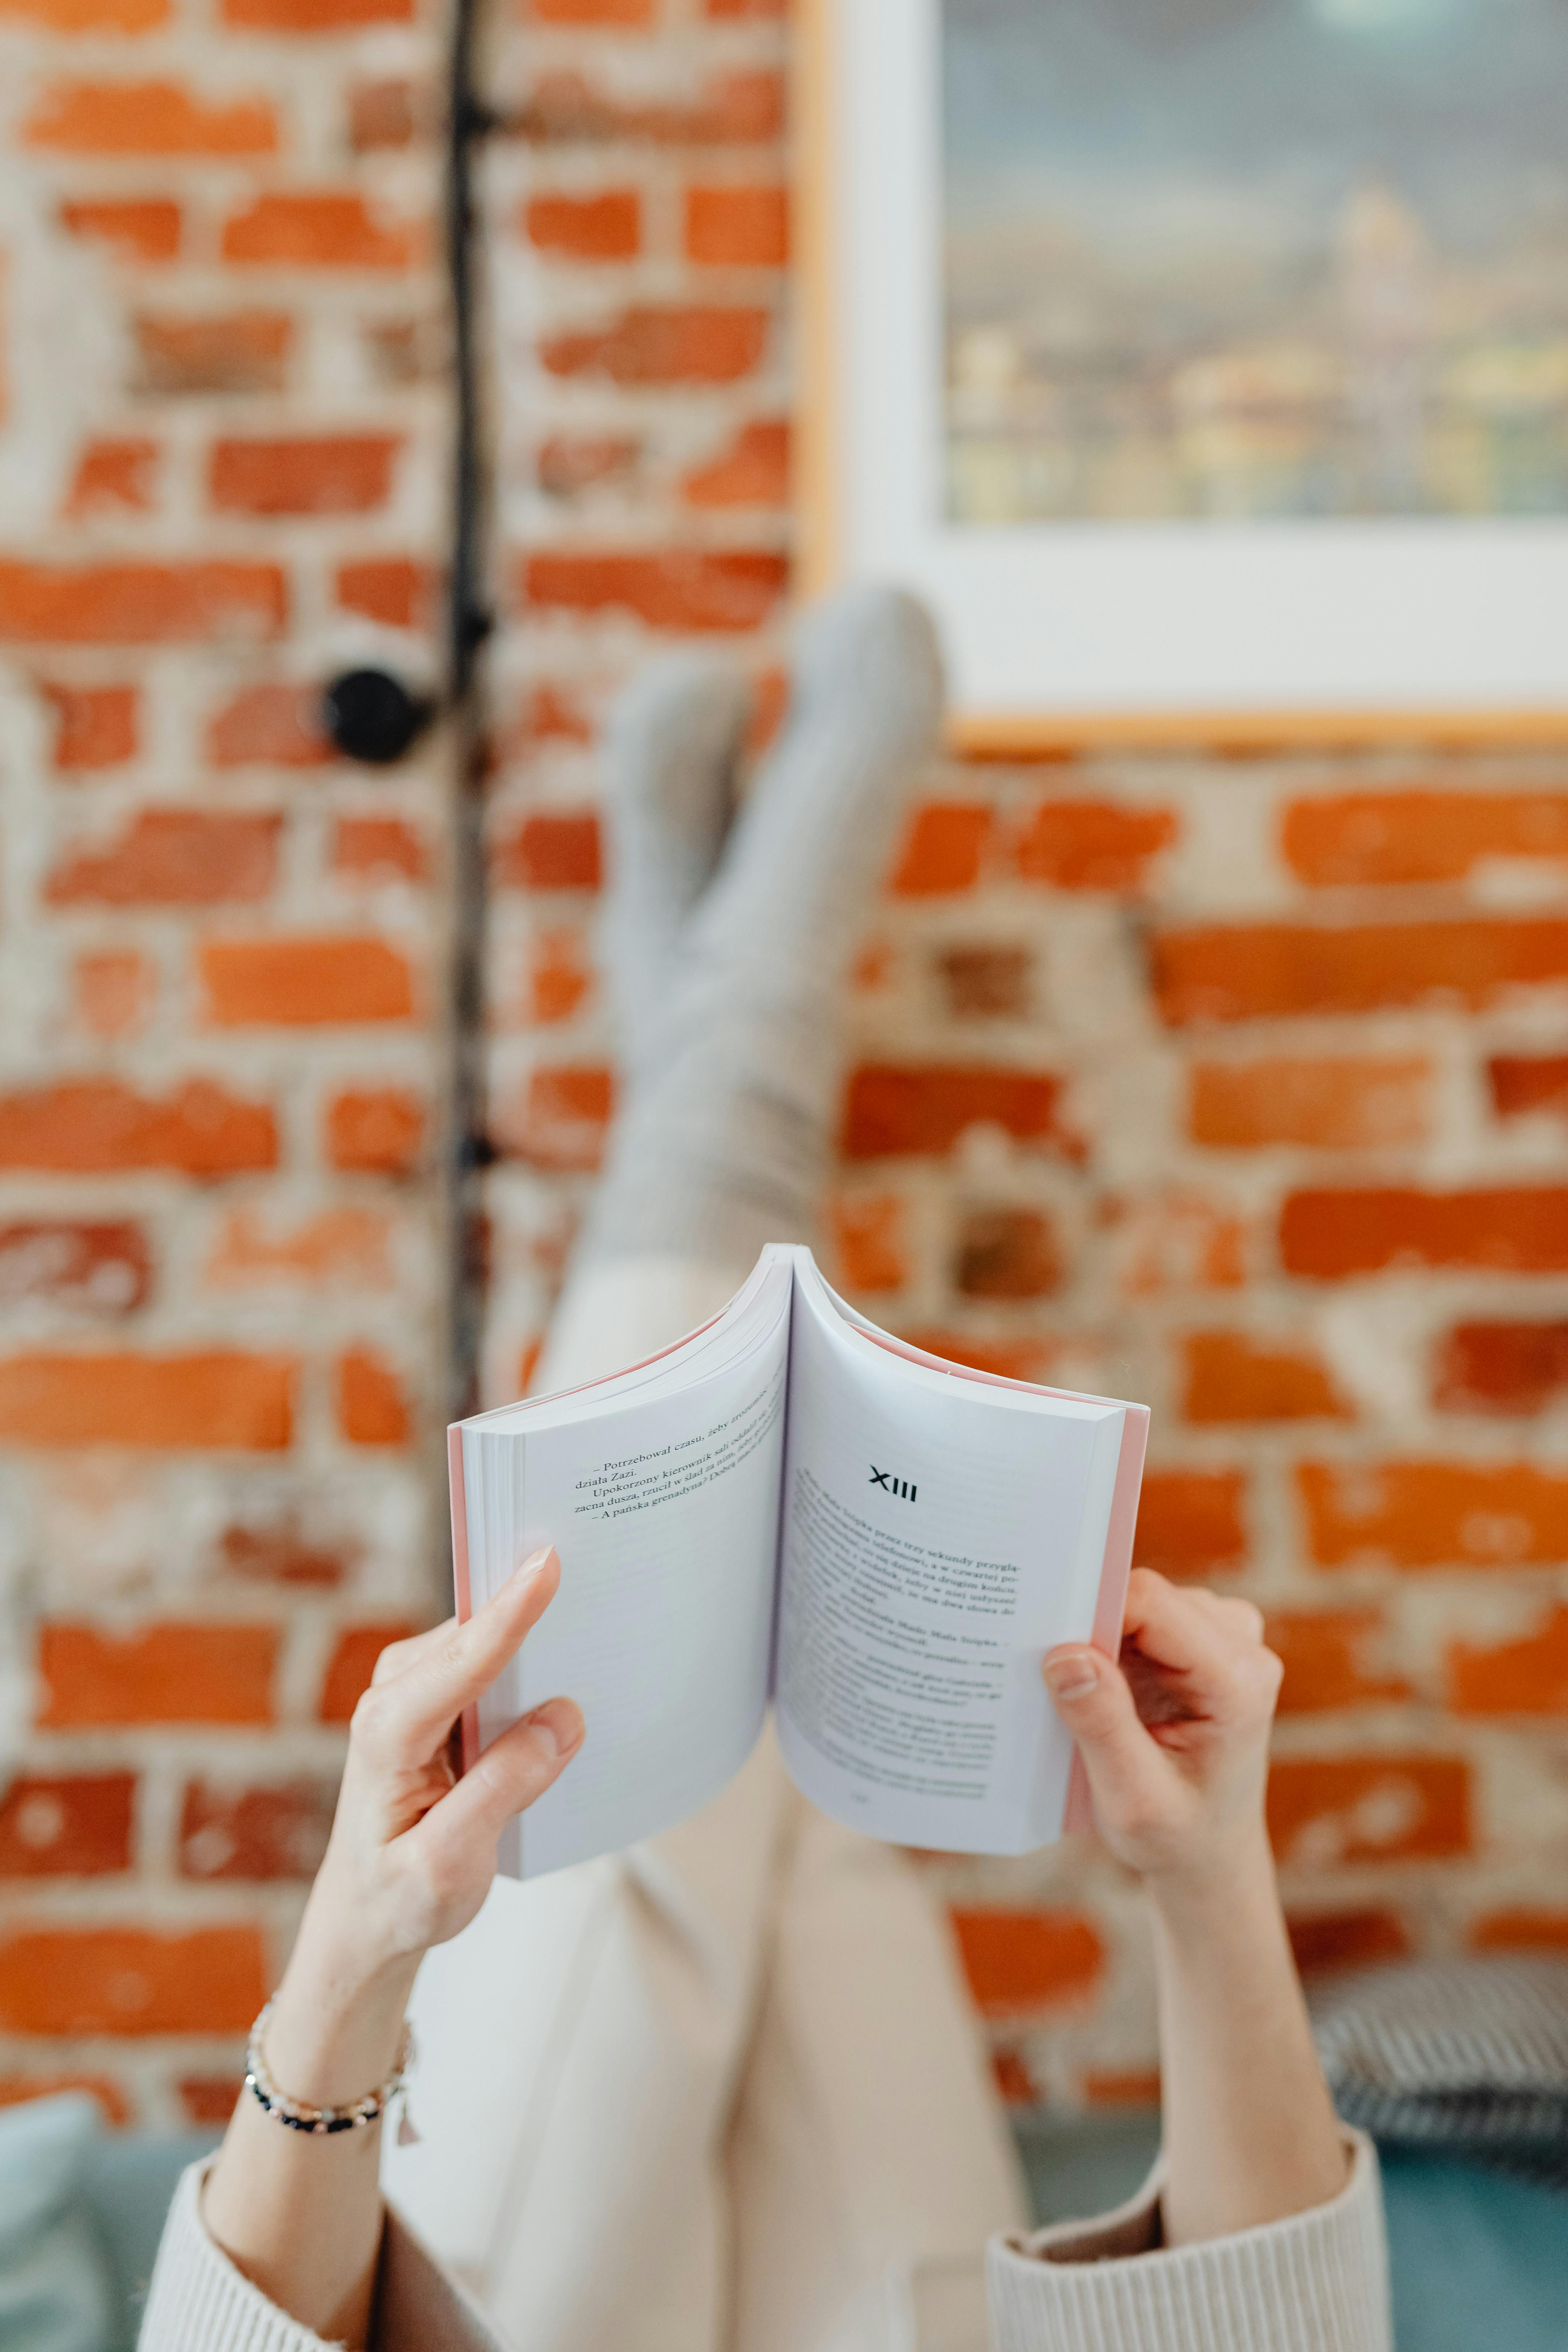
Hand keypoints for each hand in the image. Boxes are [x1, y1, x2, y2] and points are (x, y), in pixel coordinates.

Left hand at [295, 1546, 581, 1983]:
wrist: (365, 1919)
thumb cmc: (400, 1898)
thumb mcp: (450, 1866)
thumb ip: (503, 1790)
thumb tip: (563, 1717)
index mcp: (387, 1736)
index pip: (461, 1662)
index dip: (509, 1613)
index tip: (546, 1563)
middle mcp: (391, 1701)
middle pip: (474, 1639)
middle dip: (529, 1604)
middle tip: (592, 1567)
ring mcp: (411, 1697)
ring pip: (481, 1646)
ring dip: (531, 1631)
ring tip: (590, 1609)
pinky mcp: (433, 1704)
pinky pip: (485, 1665)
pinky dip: (523, 1660)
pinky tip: (558, 1668)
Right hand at [1043, 1567, 1281, 1896]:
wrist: (1211, 1856)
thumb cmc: (1178, 1835)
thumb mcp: (1133, 1799)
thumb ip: (1102, 1725)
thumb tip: (1065, 1654)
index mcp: (1237, 1682)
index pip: (1151, 1604)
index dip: (1092, 1613)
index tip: (1047, 1648)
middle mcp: (1242, 1647)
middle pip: (1145, 1596)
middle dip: (1094, 1629)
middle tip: (1057, 1680)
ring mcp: (1227, 1639)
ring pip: (1141, 1602)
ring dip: (1103, 1640)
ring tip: (1086, 1697)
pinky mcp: (1205, 1641)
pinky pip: (1145, 1616)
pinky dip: (1113, 1644)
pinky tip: (1103, 1689)